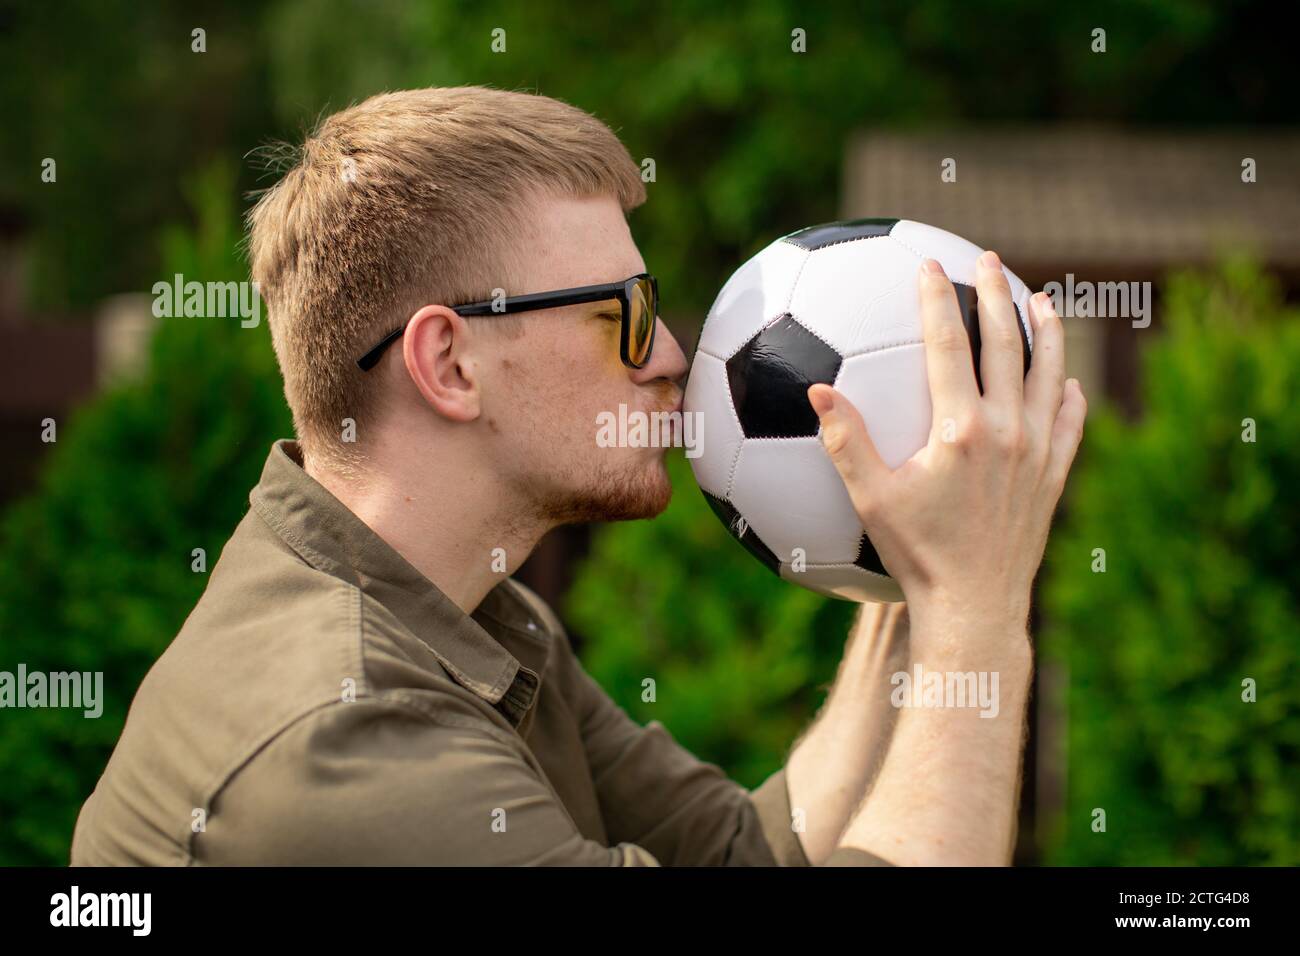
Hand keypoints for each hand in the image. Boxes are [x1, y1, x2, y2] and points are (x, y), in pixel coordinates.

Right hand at [807, 252, 1085, 649]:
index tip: (930, 265)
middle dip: (997, 293)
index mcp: (960, 430)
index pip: (949, 345)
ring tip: (1044, 299)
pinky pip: (1070, 423)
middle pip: (1007, 344)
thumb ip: (844, 442)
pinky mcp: (1054, 478)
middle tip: (989, 260)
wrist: (975, 609)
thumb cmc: (915, 556)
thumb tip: (816, 391)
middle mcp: (1007, 431)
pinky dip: (1068, 394)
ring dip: (1047, 331)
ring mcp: (1037, 453)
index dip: (938, 299)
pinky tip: (1066, 380)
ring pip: (1049, 374)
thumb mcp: (869, 500)